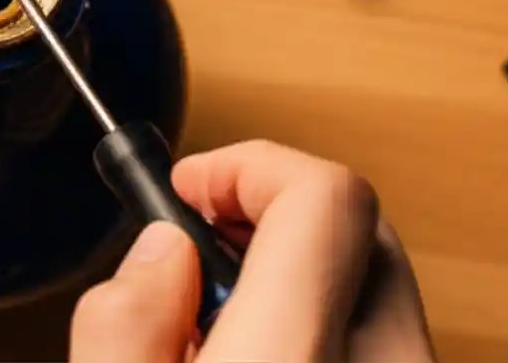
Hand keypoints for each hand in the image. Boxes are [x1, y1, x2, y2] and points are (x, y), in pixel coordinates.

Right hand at [69, 140, 434, 361]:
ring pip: (374, 280)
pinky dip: (327, 319)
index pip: (323, 193)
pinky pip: (383, 333)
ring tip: (221, 319)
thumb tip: (160, 252)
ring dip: (297, 269)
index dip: (248, 165)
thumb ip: (124, 325)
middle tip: (199, 247)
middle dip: (268, 212)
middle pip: (358, 223)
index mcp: (294, 360)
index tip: (191, 186)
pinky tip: (261, 356)